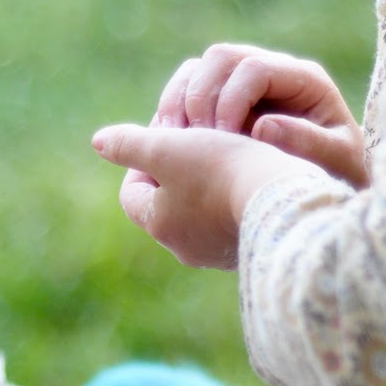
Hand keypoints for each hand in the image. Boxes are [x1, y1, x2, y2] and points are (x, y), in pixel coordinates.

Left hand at [93, 123, 325, 269]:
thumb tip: (100, 142)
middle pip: (166, 202)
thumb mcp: (167, 148)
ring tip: (224, 151)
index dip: (142, 157)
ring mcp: (220, 253)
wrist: (285, 199)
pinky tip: (250, 172)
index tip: (165, 133)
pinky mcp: (252, 248)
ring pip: (200, 210)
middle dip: (175, 169)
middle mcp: (187, 248)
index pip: (132, 191)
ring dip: (205, 182)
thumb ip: (130, 144)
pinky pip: (232, 218)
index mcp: (160, 226)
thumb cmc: (223, 170)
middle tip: (195, 138)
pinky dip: (232, 195)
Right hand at [153, 43, 367, 188]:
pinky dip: (172, 113)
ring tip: (171, 142)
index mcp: (304, 80)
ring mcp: (244, 85)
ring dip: (178, 102)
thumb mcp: (336, 162)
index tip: (223, 139)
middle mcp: (272, 73)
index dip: (230, 98)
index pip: (254, 67)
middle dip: (200, 96)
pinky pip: (187, 92)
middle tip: (192, 140)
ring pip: (197, 69)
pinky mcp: (222, 103)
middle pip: (221, 57)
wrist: (328, 189)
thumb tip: (263, 126)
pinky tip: (167, 145)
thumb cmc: (338, 176)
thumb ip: (308, 143)